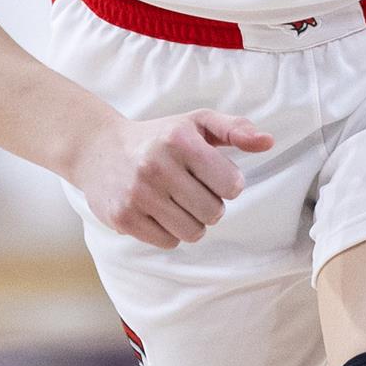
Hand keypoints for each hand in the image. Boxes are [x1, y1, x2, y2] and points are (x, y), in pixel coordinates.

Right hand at [66, 109, 273, 249]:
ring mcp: (138, 194)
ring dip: (191, 221)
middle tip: (190, 189)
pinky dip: (169, 231)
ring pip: (193, 232)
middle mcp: (157, 165)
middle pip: (214, 213)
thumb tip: (268, 142)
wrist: (97, 149)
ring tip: (175, 200)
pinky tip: (157, 210)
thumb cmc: (158, 137)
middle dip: (208, 204)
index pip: (232, 185)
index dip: (228, 184)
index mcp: (180, 139)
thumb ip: (235, 129)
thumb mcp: (195, 123)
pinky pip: (168, 242)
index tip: (212, 175)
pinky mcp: (124, 217)